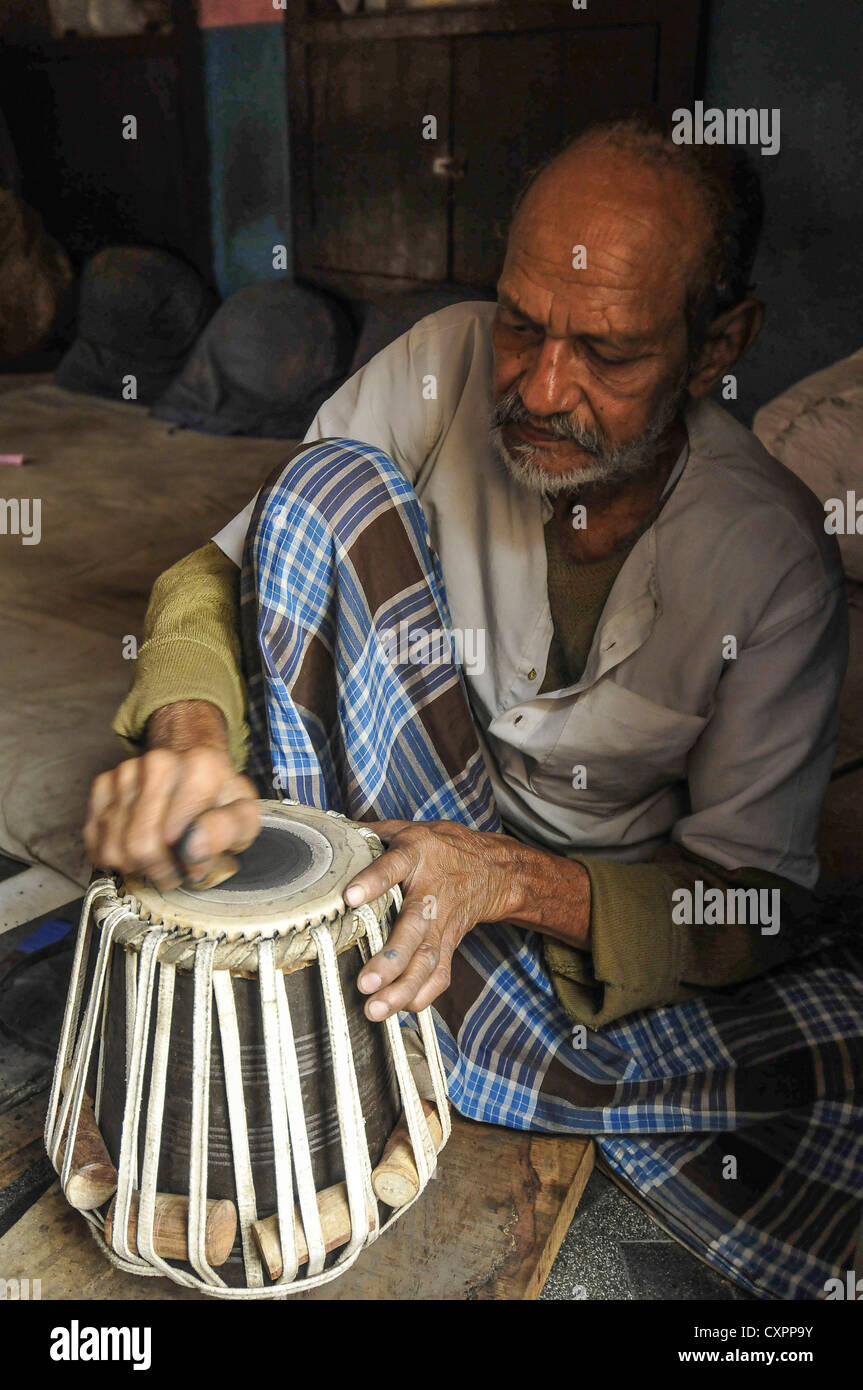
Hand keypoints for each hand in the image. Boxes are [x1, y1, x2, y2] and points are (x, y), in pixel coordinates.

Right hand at [84, 702, 259, 890]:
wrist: (191, 762)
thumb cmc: (218, 797)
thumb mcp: (244, 815)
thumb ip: (227, 831)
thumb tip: (192, 851)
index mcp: (200, 767)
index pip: (175, 839)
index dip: (185, 866)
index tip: (195, 867)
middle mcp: (158, 763)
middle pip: (140, 846)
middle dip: (157, 871)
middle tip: (174, 871)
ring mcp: (126, 771)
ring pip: (114, 848)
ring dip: (135, 866)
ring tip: (157, 858)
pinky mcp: (103, 783)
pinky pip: (94, 838)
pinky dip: (112, 855)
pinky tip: (134, 848)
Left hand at [343, 820, 518, 1020]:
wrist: (493, 868)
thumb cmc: (441, 847)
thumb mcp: (408, 828)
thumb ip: (370, 832)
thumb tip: (328, 830)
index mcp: (416, 857)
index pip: (393, 866)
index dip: (373, 881)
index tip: (350, 897)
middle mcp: (430, 894)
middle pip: (414, 929)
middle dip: (391, 959)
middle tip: (366, 983)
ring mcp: (442, 924)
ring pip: (426, 961)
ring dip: (402, 989)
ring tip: (375, 1009)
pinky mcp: (450, 945)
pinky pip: (439, 976)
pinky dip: (422, 996)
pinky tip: (400, 1010)